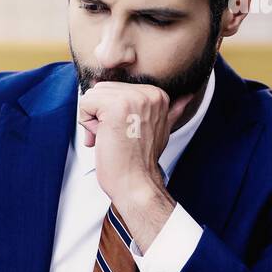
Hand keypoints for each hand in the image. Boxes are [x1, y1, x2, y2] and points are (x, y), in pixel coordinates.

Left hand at [77, 82, 194, 251]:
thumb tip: (188, 97)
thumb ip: (172, 111)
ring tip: (112, 137)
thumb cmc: (140, 161)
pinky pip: (84, 104)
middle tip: (115, 137)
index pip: (114, 88)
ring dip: (92, 120)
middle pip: (100, 89)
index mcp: (156, 94)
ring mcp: (132, 98)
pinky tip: (104, 139)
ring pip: (91, 96)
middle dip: (99, 115)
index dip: (110, 112)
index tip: (125, 132)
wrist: (136, 183)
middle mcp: (147, 92)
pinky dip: (86, 125)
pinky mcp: (115, 107)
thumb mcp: (161, 129)